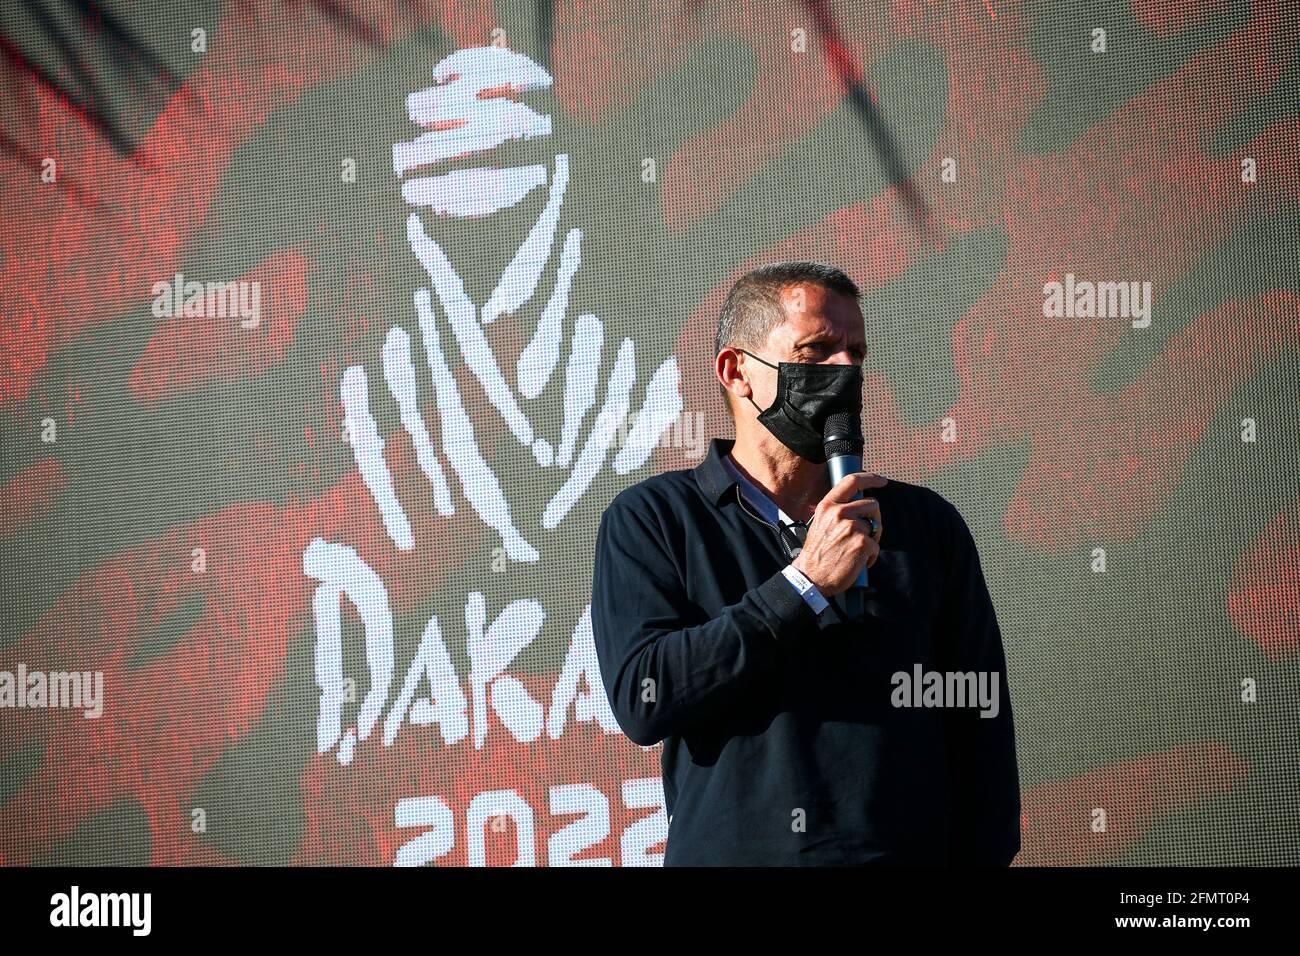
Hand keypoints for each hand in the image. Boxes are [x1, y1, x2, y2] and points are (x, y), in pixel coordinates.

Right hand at [792, 472, 886, 596]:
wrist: (810, 577)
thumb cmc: (816, 554)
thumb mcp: (820, 524)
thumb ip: (836, 511)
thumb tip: (857, 505)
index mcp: (828, 506)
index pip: (851, 481)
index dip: (870, 478)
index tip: (882, 481)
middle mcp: (839, 513)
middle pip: (872, 504)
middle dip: (874, 518)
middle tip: (868, 533)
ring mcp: (852, 527)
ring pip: (876, 525)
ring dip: (873, 538)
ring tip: (859, 550)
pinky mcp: (862, 543)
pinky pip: (876, 545)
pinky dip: (871, 556)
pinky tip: (859, 562)